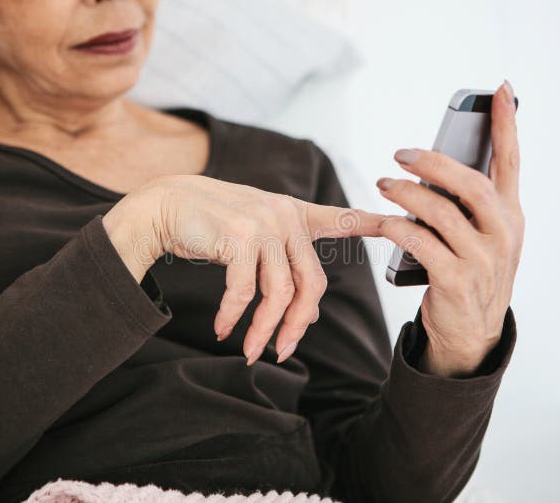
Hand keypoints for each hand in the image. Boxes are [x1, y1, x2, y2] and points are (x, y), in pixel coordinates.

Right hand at [103, 174, 386, 364]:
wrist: (164, 206)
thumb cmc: (209, 226)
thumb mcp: (252, 234)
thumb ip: (281, 262)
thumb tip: (304, 313)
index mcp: (293, 214)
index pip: (339, 218)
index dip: (369, 223)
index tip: (394, 223)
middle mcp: (285, 216)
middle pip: (311, 284)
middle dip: (297, 325)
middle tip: (283, 352)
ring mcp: (264, 225)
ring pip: (279, 294)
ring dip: (264, 330)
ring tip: (249, 351)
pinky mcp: (240, 237)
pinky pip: (245, 292)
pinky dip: (234, 317)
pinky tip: (225, 329)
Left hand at [377, 80, 524, 376]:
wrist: (470, 334)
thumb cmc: (470, 273)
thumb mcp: (482, 238)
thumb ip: (469, 205)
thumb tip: (432, 164)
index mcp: (511, 216)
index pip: (511, 163)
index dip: (506, 125)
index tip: (500, 90)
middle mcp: (503, 235)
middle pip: (470, 185)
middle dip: (433, 163)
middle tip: (400, 153)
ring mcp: (483, 260)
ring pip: (442, 213)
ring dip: (406, 194)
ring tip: (384, 184)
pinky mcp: (457, 282)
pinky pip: (421, 244)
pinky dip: (398, 228)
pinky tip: (384, 221)